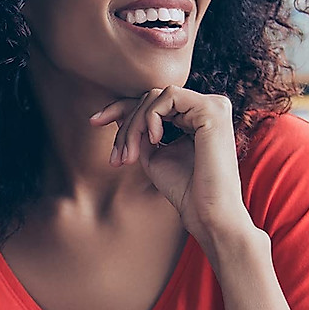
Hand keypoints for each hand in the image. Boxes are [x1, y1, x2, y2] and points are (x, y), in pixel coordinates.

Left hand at [90, 86, 254, 246]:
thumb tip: (121, 112)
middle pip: (152, 98)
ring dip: (134, 125)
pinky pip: (168, 96)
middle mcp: (209, 107)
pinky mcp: (212, 109)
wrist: (208, 212)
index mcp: (198, 118)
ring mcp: (213, 106)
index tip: (94, 121)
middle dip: (126, 125)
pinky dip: (151, 116)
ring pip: (156, 96)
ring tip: (130, 157)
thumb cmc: (185, 191)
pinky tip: (154, 140)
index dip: (122, 108)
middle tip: (117, 158)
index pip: (155, 103)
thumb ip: (142, 132)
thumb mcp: (154, 155)